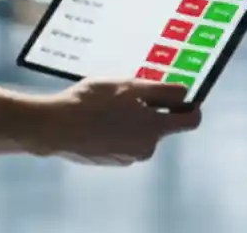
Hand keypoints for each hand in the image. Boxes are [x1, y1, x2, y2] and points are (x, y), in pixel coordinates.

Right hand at [30, 79, 201, 165]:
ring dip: (132, 117)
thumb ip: (162, 91)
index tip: (181, 94)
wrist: (55, 127)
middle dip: (152, 108)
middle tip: (130, 91)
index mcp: (155, 129)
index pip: (191, 121)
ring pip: (140, 131)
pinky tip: (98, 117)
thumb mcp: (130, 86)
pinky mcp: (111, 159)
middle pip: (162, 124)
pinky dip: (117, 128)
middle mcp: (146, 148)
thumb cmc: (92, 102)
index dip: (191, 105)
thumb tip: (185, 93)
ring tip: (108, 103)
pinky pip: (123, 139)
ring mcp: (127, 157)